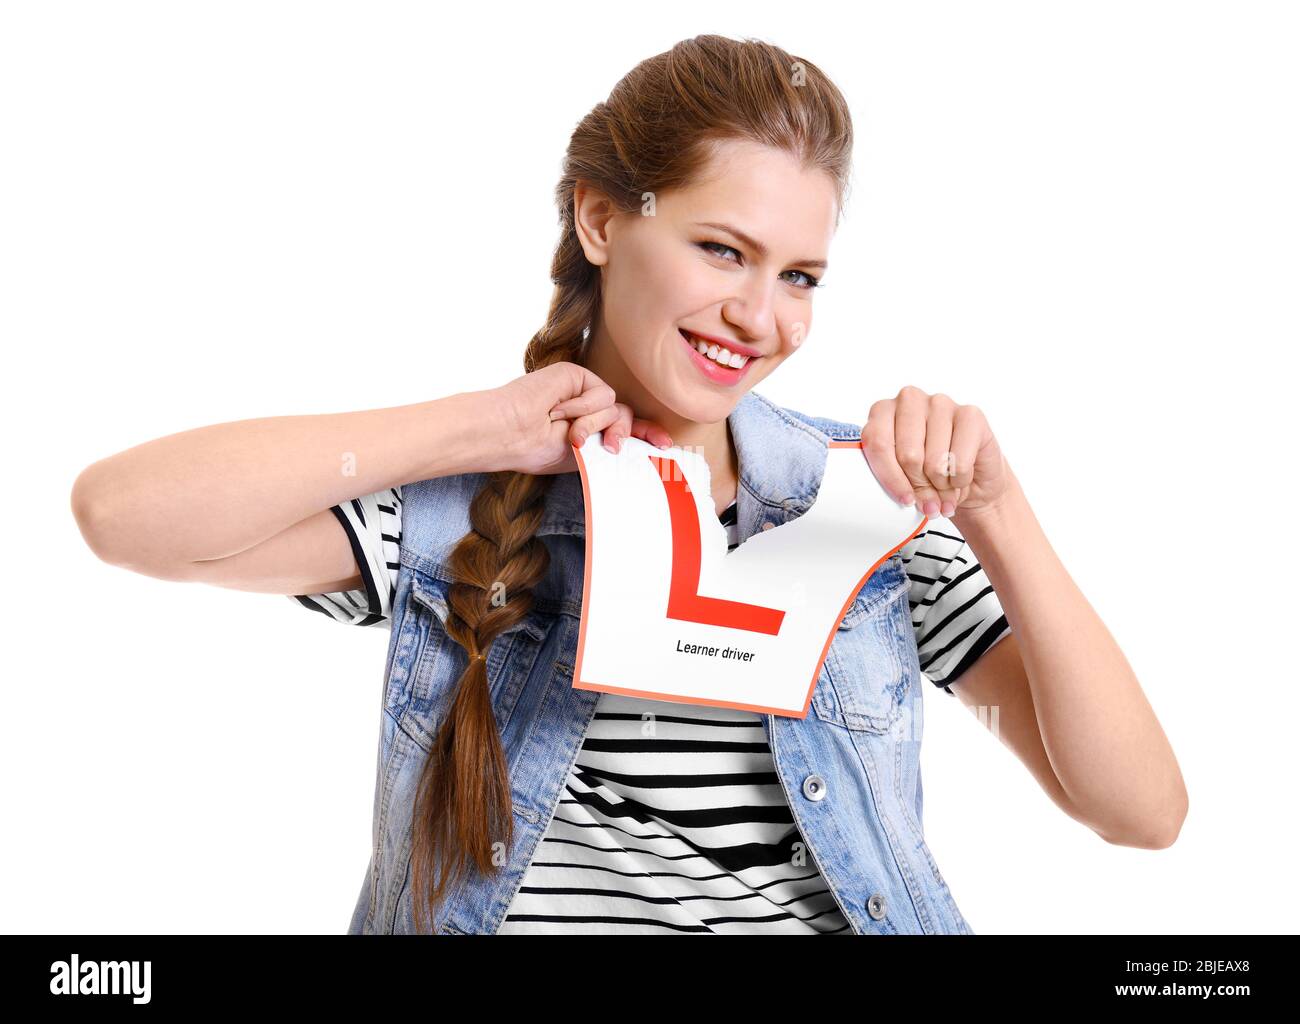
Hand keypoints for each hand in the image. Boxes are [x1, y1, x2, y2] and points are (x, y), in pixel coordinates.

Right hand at [488, 361, 674, 475]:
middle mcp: (587, 409)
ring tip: (571, 436)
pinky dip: (584, 408)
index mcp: (587, 429)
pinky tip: (560, 412)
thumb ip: (606, 444)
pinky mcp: (577, 376)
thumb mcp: (580, 456)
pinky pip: (602, 394)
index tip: (665, 445)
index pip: (624, 426)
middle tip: (612, 449)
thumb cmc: (534, 449)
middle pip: (625, 415)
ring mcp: (582, 392)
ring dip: (594, 426)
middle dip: (625, 433)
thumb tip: (641, 444)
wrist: (511, 433)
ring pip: (615, 407)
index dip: (647, 432)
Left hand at [861, 386, 1008, 519]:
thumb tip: (907, 498)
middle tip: (928, 499)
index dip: (890, 478)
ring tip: (944, 487)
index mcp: (882, 411)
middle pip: (907, 455)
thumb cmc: (927, 476)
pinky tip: (961, 477)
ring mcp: (940, 403)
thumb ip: (894, 481)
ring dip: (941, 485)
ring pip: (934, 461)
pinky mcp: (970, 414)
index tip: (905, 500)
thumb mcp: (900, 479)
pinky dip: (960, 480)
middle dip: (919, 485)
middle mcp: (909, 400)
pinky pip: (959, 462)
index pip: (878, 443)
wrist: (970, 480)